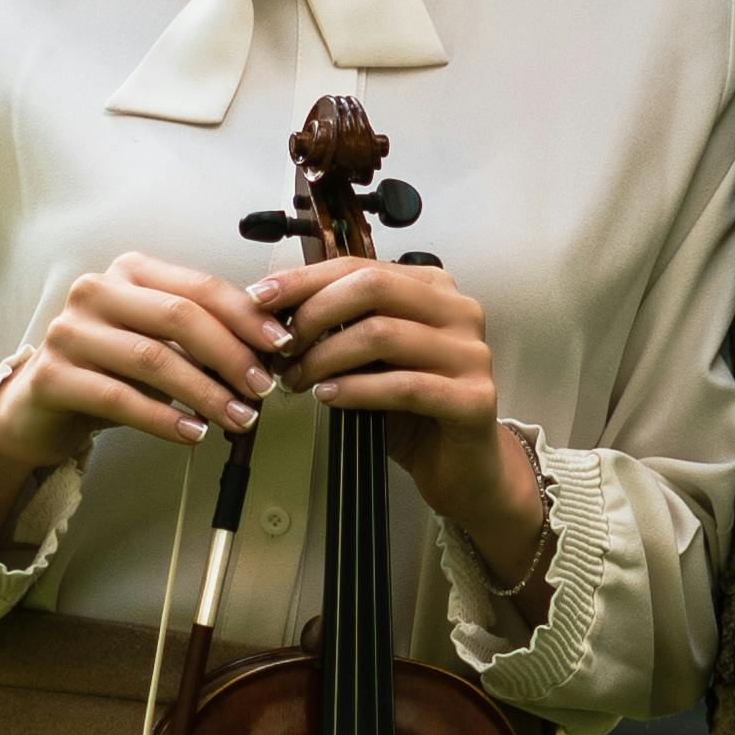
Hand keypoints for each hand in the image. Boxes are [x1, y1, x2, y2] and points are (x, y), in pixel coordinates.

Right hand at [0, 254, 279, 551]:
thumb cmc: (109, 373)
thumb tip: (269, 351)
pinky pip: (118, 398)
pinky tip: (192, 434)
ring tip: (237, 418)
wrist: (38, 410)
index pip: (198, 287)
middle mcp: (95, 292)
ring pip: (152, 358)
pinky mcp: (52, 376)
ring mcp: (69, 332)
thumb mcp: (158, 345)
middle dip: (230, 355)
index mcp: (129, 272)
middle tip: (262, 389)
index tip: (280, 345)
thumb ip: (202, 339)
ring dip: (204, 393)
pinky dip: (163, 419)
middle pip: (178, 317)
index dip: (245, 316)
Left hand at [259, 251, 549, 591]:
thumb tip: (275, 312)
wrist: (463, 468)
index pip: (360, 266)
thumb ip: (342, 329)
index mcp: (434, 289)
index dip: (305, 280)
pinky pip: (404, 386)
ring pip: (383, 334)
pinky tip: (328, 398)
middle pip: (373, 286)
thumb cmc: (414, 412)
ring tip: (297, 380)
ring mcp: (471, 353)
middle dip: (314, 313)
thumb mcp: (372, 360)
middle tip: (280, 345)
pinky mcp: (474, 398)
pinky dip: (357, 390)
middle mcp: (459, 311)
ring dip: (326, 357)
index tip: (260, 297)